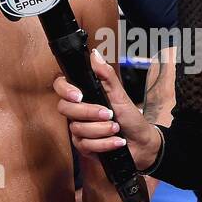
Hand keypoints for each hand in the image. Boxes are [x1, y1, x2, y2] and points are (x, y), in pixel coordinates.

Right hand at [53, 49, 160, 170]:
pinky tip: (117, 141)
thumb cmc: (130, 117)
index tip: (79, 95)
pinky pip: (85, 145)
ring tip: (116, 128)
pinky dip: (105, 143)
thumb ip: (106, 75)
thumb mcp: (120, 94)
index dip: (65, 90)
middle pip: (65, 109)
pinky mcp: (84, 147)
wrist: (141, 142)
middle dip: (89, 112)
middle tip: (109, 113)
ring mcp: (79, 130)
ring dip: (101, 130)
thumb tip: (95, 55)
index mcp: (84, 95)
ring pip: (77, 129)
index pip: (60, 87)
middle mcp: (77, 112)